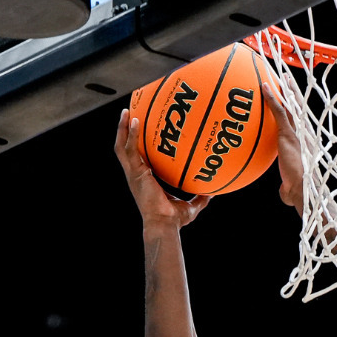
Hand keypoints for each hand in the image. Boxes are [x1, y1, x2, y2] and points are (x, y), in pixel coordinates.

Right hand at [113, 109, 210, 229]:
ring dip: (122, 128)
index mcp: (145, 180)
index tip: (142, 131)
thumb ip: (200, 198)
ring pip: (122, 146)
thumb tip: (214, 191)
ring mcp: (133, 174)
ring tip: (127, 111)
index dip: (137, 145)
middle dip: (124, 131)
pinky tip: (136, 120)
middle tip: (129, 113)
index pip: (139, 158)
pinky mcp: (135, 173)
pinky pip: (130, 150)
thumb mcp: (191, 206)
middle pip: (125, 149)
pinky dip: (131, 135)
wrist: (164, 225)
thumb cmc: (174, 220)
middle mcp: (136, 175)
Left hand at [260, 84, 304, 216]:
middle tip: (287, 79)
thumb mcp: (292, 188)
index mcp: (307, 144)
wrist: (305, 192)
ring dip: (285, 89)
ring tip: (280, 75)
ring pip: (292, 105)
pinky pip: (279, 111)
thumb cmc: (300, 193)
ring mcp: (298, 133)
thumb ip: (287, 186)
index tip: (293, 99)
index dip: (298, 109)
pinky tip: (264, 86)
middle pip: (299, 108)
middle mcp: (305, 134)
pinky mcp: (289, 134)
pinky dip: (271, 98)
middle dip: (294, 92)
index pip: (301, 122)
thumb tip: (284, 191)